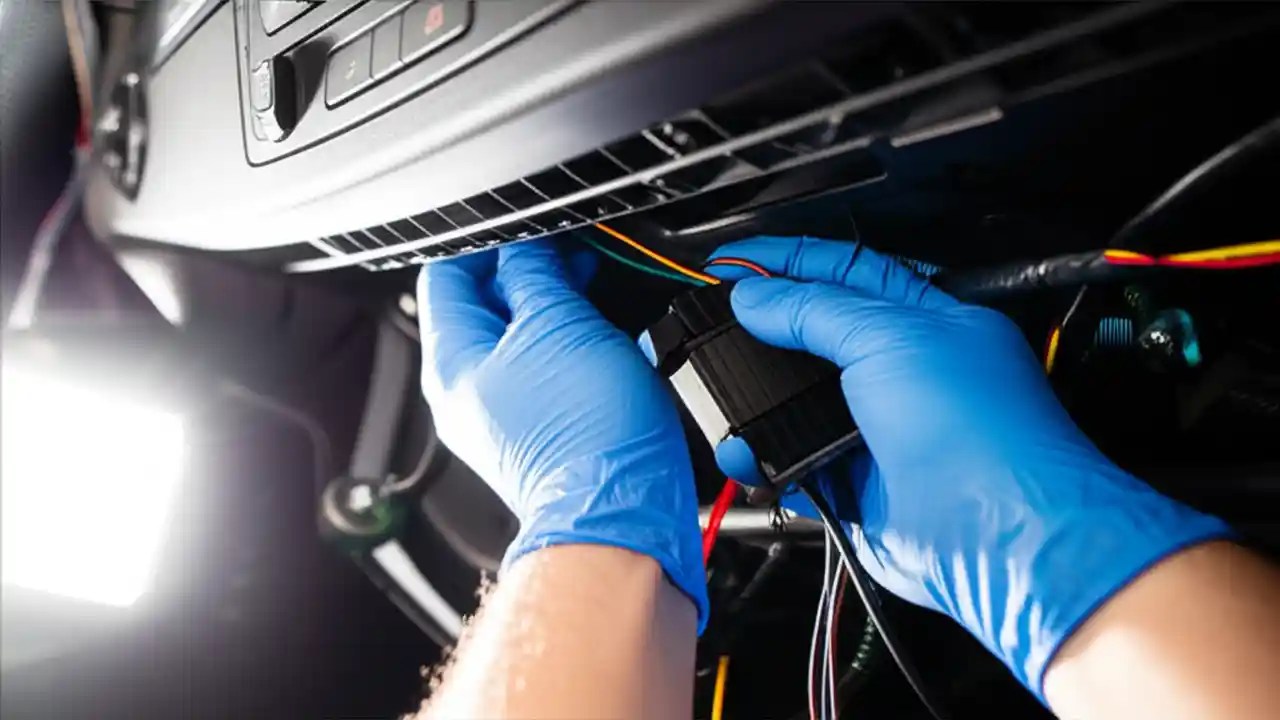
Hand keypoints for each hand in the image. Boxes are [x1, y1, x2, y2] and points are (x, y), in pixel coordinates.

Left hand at [416, 239, 706, 628]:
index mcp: (451, 361)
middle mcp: (464, 392)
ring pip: (516, 336)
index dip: (492, 242)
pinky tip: (598, 333)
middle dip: (528, 271)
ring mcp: (500, 415)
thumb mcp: (558, 323)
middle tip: (573, 256)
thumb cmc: (587, 431)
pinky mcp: (538, 432)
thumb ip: (533, 273)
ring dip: (552, 304)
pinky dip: (565, 342)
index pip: (446, 274)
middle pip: (482, 304)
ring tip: (591, 289)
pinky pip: (541, 369)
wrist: (621, 510)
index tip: (536, 232)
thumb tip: (526, 246)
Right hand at [707, 236, 1229, 698]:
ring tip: (723, 394)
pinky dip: (766, 457)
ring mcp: (881, 429)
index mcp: (928, 320)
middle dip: (761, 329)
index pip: (844, 271)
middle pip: (815, 335)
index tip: (731, 264)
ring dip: (756, 400)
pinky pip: (796, 461)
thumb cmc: (983, 434)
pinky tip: (751, 451)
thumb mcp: (891, 340)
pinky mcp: (860, 484)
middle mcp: (905, 371)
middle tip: (713, 324)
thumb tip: (758, 296)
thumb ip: (815, 311)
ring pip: (798, 402)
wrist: (1000, 538)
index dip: (785, 261)